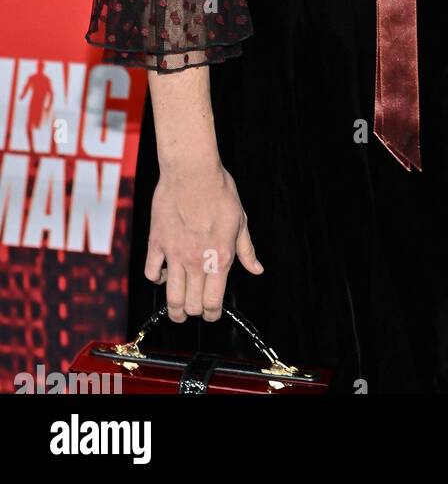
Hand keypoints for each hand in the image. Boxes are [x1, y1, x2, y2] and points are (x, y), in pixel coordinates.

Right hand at [145, 163, 262, 321]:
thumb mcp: (241, 220)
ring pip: (171, 296)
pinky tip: (163, 275)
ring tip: (178, 311)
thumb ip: (246, 250)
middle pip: (192, 305)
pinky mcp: (156, 243)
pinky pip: (151, 272)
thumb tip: (256, 269)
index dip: (212, 314)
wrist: (192, 171)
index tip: (212, 314)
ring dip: (175, 309)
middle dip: (195, 312)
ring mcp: (174, 254)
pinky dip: (156, 279)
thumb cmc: (220, 191)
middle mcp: (197, 260)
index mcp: (220, 257)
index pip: (213, 301)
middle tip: (196, 310)